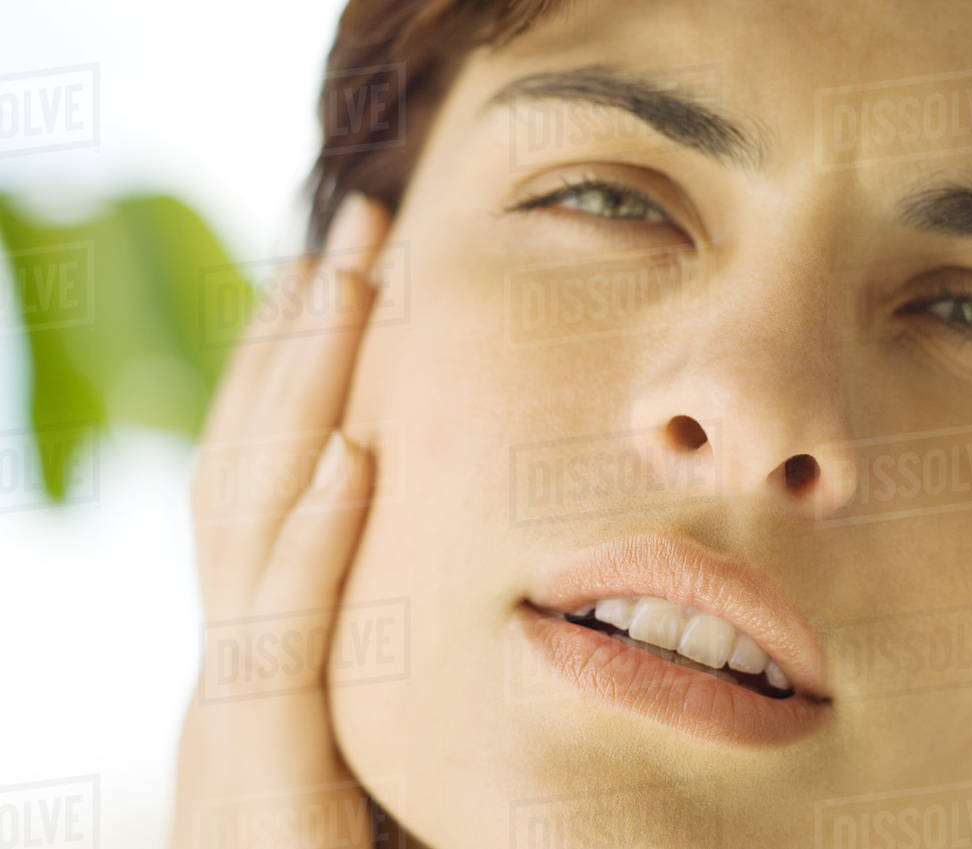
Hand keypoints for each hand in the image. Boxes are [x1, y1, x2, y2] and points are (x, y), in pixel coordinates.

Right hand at [170, 194, 390, 848]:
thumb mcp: (412, 731)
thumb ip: (421, 644)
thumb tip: (487, 548)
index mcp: (280, 644)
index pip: (283, 472)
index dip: (313, 363)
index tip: (368, 265)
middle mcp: (238, 665)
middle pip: (252, 465)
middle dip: (297, 340)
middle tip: (354, 224)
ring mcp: (232, 724)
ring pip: (248, 527)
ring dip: (297, 398)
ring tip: (344, 283)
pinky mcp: (252, 794)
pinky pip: (278, 654)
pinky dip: (307, 553)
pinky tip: (348, 460)